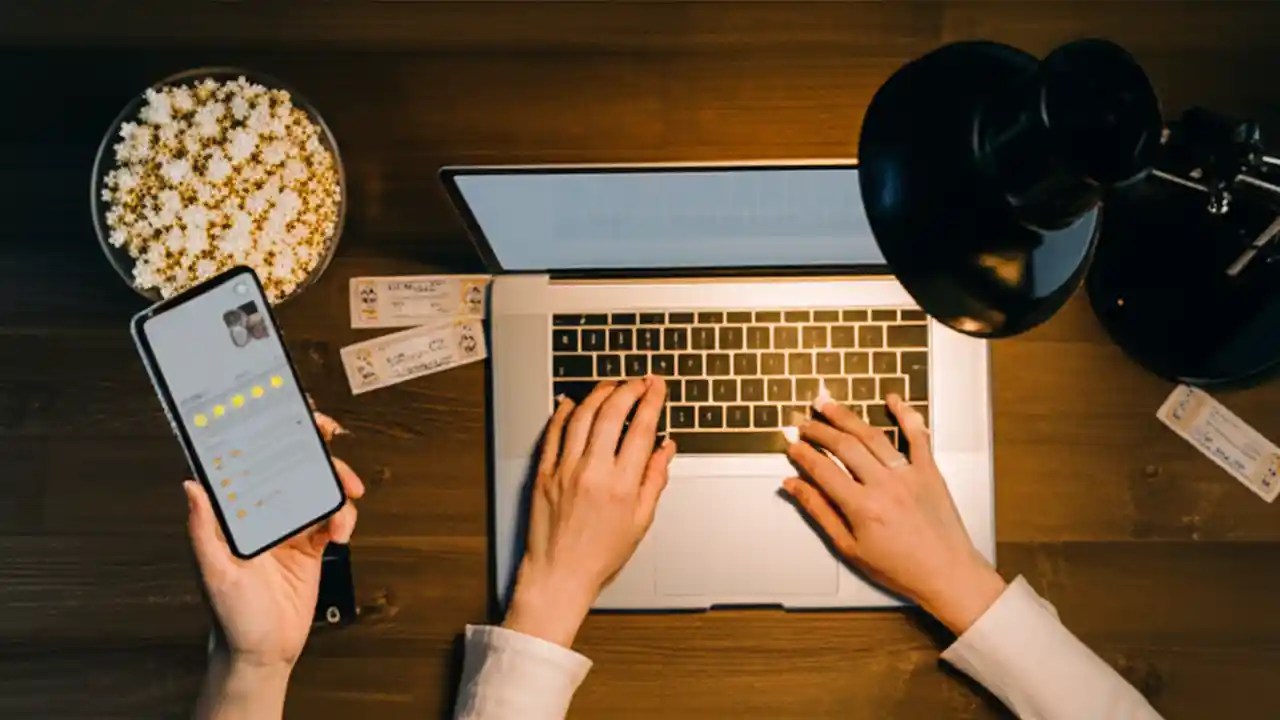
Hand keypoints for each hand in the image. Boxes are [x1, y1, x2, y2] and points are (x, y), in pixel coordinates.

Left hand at [186, 412, 362, 717]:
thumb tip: (190, 486)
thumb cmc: (231, 616)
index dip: (266, 431)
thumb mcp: (214, 572)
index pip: (249, 460)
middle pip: (292, 464)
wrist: (266, 651)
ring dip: (337, 485)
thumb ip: (203, 529)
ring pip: (318, 487)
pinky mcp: (312, 543)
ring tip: (348, 498)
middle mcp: (262, 511)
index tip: (286, 412)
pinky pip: (333, 517)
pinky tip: (341, 533)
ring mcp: (289, 525)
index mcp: (235, 513)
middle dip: (314, 447)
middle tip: (330, 435)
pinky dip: (344, 518)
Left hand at [504, 376, 675, 646]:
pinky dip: (563, 413)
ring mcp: (565, 470)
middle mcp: (593, 472)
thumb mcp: (641, 521)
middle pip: (612, 413)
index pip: (641, 428)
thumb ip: (655, 479)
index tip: (657, 387)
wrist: (559, 574)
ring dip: (598, 394)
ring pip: (581, 415)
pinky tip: (572, 403)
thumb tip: (666, 447)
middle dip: (628, 389)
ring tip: (611, 386)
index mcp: (622, 485)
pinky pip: (553, 433)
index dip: (652, 400)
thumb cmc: (600, 555)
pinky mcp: (544, 473)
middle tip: (638, 381)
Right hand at [782, 395, 1004, 633]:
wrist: (947, 573)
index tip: (791, 445)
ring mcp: (909, 474)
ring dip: (847, 417)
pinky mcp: (930, 471)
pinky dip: (906, 414)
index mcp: (862, 507)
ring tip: (828, 405)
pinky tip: (892, 399)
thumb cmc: (899, 568)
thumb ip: (820, 512)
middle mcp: (884, 485)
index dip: (802, 455)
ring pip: (873, 435)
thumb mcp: (849, 547)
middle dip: (819, 431)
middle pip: (844, 446)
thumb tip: (792, 486)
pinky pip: (918, 436)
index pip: (823, 470)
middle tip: (803, 423)